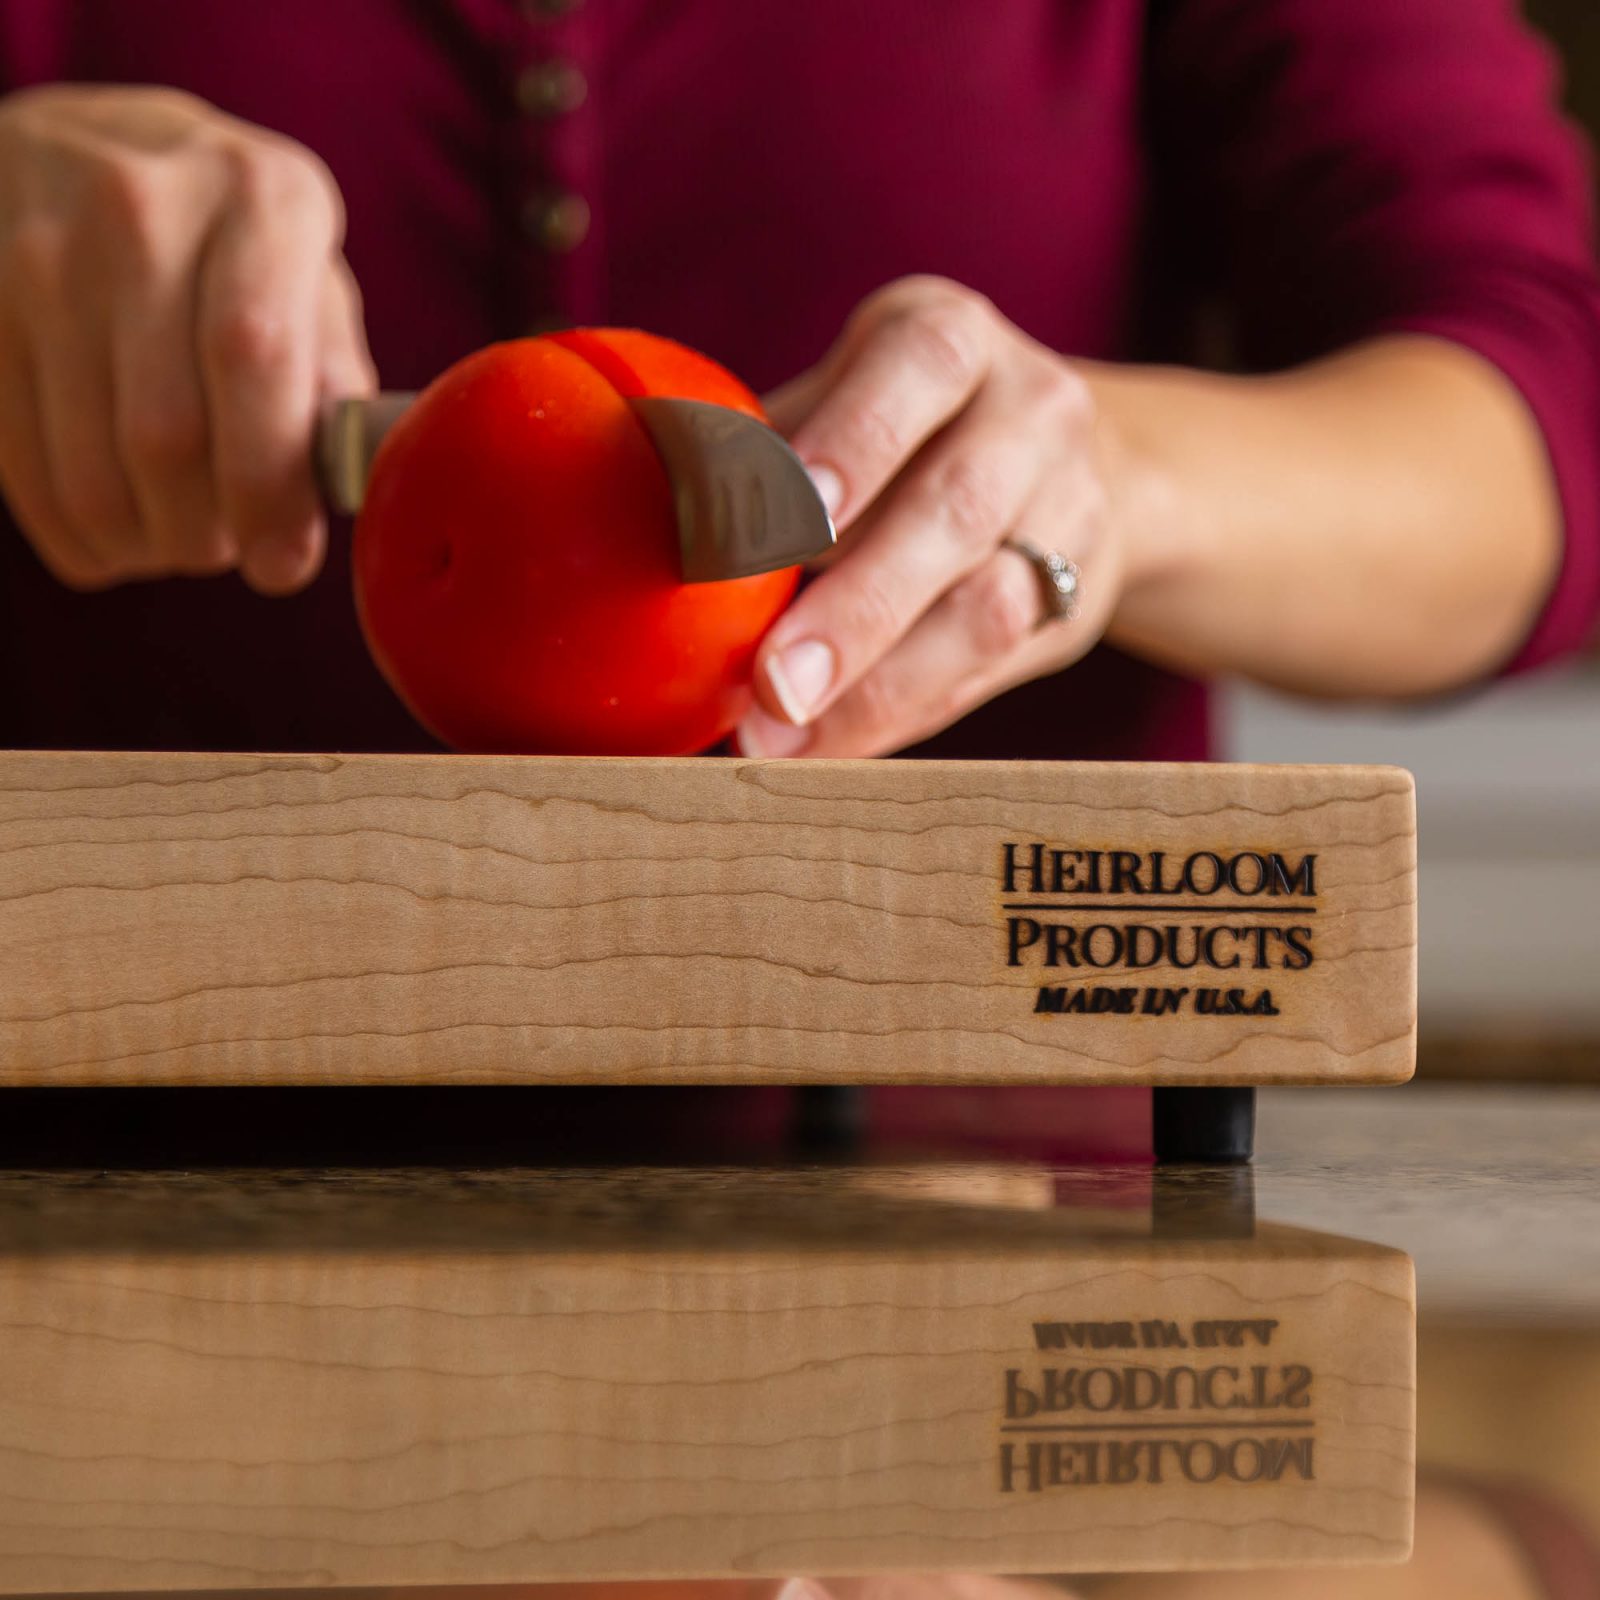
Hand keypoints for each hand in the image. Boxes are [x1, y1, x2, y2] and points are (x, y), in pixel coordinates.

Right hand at [0, 84, 374, 593]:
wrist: (75, 151)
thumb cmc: (229, 245)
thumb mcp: (307, 276)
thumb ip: (333, 379)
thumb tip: (341, 490)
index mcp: (261, 198)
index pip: (254, 356)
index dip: (269, 484)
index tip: (284, 564)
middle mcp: (142, 206)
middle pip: (165, 431)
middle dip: (205, 533)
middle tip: (228, 552)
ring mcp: (39, 249)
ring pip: (88, 466)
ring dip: (142, 543)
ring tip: (177, 543)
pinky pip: (21, 464)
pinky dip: (75, 531)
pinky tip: (115, 533)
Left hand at [740, 276, 1125, 757]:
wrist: (1076, 467)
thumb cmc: (904, 431)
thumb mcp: (848, 396)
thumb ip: (764, 447)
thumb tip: (630, 503)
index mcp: (951, 338)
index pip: (917, 369)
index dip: (852, 442)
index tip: (780, 520)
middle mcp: (1029, 412)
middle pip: (956, 508)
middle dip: (859, 606)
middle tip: (773, 684)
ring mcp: (1067, 510)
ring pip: (988, 608)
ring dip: (879, 687)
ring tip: (787, 742)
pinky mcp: (1073, 605)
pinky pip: (986, 672)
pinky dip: (898, 715)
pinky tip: (828, 748)